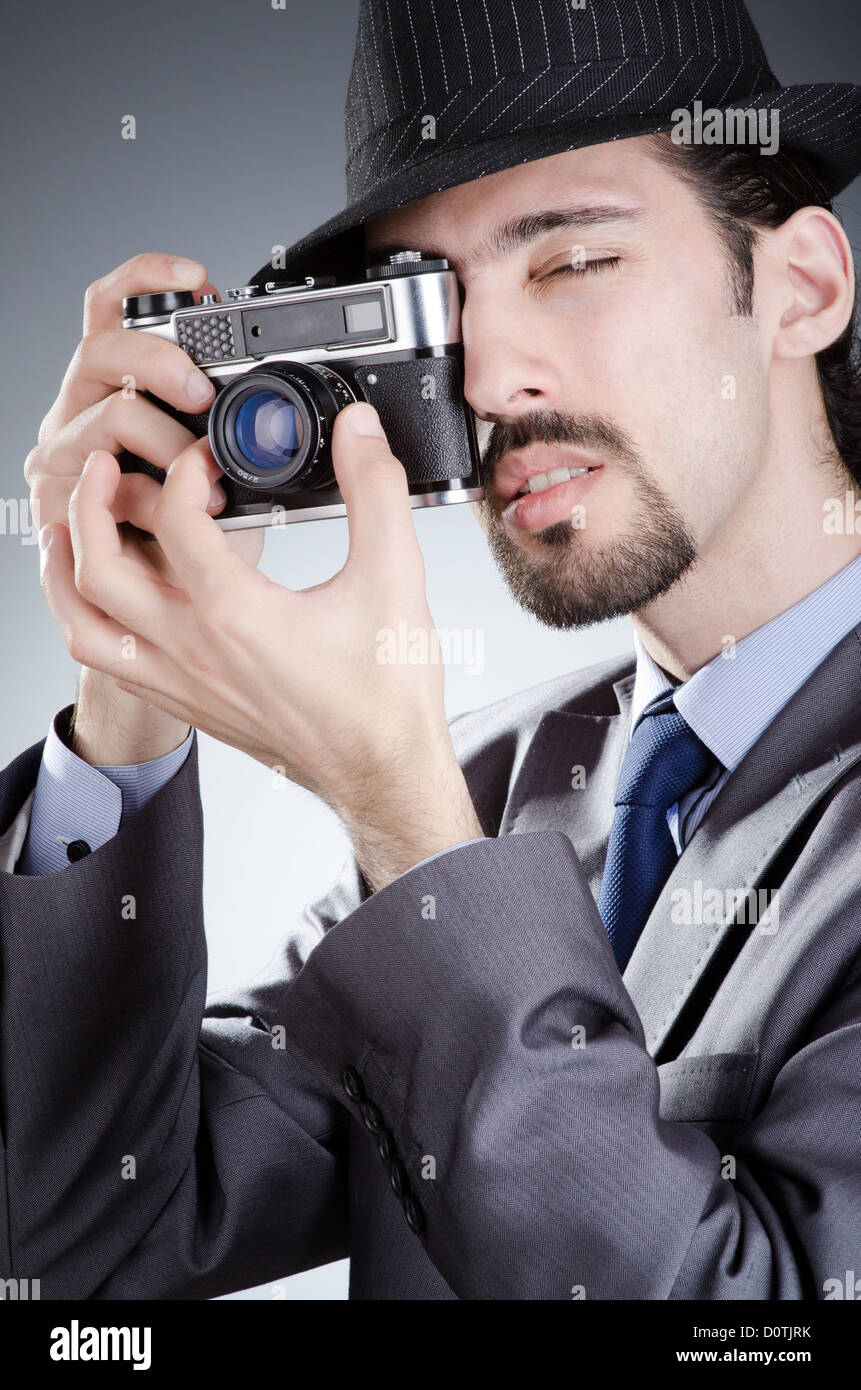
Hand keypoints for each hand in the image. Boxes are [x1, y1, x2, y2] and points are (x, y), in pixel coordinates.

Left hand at [38, 402, 483, 889]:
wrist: (385, 773)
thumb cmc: (385, 693)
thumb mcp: (394, 577)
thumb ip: (375, 490)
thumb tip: (360, 430)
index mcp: (234, 615)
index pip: (176, 520)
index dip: (186, 471)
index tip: (210, 458)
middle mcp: (193, 652)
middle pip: (97, 571)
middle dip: (89, 505)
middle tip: (106, 467)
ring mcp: (183, 684)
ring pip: (83, 627)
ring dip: (65, 571)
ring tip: (68, 528)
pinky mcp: (188, 706)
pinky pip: (110, 665)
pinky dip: (91, 623)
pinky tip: (112, 601)